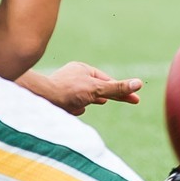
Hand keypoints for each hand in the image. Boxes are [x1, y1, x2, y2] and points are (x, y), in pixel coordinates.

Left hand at [25, 62, 142, 115]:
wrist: (41, 100)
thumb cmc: (68, 91)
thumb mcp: (96, 89)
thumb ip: (117, 88)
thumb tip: (138, 83)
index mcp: (84, 69)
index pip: (108, 82)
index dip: (123, 91)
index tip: (136, 99)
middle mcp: (75, 76)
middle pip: (99, 89)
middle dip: (110, 95)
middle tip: (131, 100)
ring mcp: (67, 88)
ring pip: (86, 98)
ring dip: (90, 102)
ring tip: (99, 102)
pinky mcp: (60, 99)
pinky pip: (74, 105)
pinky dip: (76, 109)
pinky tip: (73, 110)